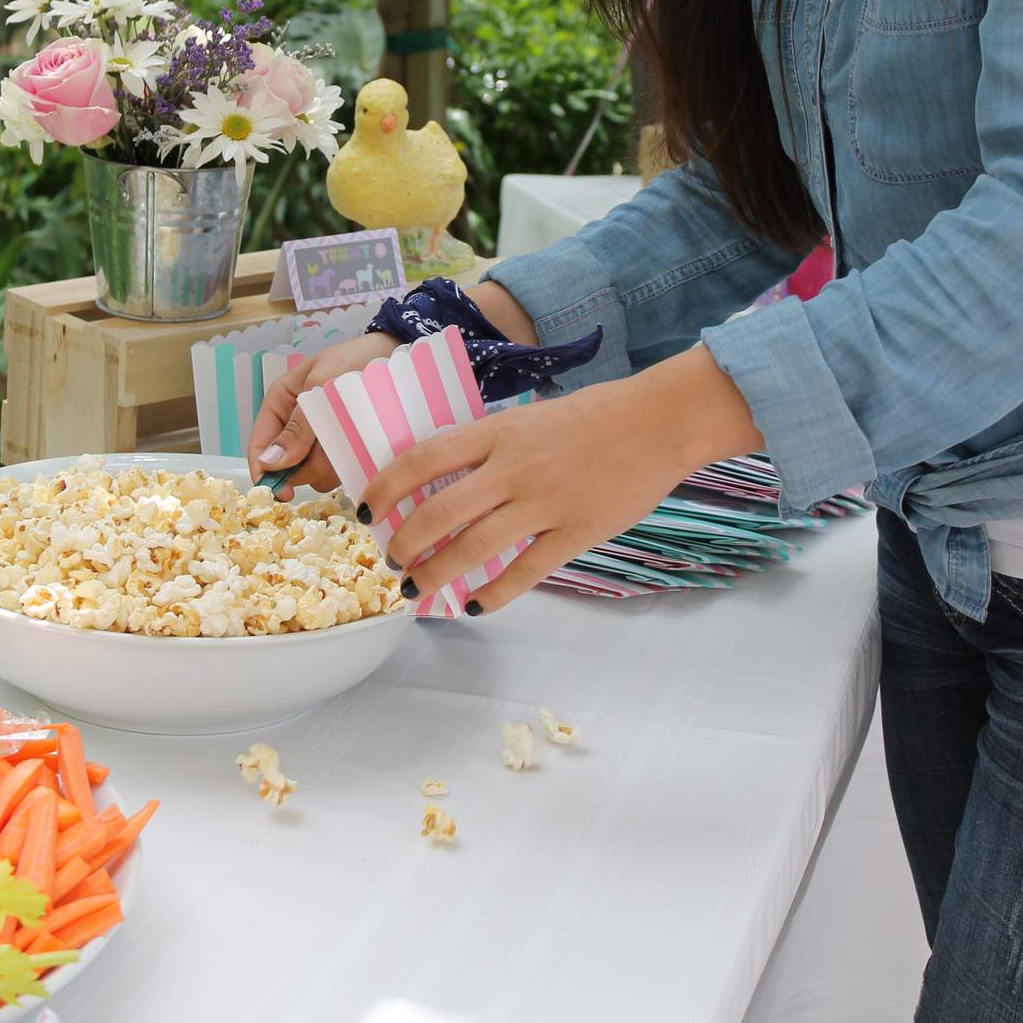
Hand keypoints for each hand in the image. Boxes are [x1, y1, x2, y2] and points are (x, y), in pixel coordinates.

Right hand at [247, 333, 398, 498]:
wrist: (395, 353)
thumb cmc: (356, 360)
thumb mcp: (322, 385)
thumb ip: (299, 426)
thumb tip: (270, 463)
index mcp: (280, 403)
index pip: (260, 444)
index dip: (264, 472)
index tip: (280, 492)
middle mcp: (295, 425)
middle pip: (288, 466)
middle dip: (309, 463)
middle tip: (333, 443)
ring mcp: (318, 440)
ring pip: (313, 473)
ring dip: (331, 464)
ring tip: (352, 434)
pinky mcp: (341, 449)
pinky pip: (336, 471)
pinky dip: (347, 465)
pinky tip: (361, 444)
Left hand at [361, 345, 761, 612]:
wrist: (658, 422)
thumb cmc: (595, 416)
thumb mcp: (531, 418)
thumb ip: (492, 447)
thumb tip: (447, 479)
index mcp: (498, 432)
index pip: (423, 458)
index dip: (385, 486)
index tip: (364, 508)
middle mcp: (514, 467)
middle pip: (438, 511)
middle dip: (404, 541)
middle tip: (390, 558)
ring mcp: (545, 502)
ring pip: (474, 546)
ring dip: (436, 573)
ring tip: (415, 588)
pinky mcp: (576, 532)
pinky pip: (525, 571)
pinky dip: (493, 593)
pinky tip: (474, 606)